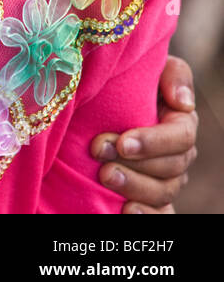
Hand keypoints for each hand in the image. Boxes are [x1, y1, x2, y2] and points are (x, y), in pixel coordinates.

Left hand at [90, 54, 197, 212]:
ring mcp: (164, 177)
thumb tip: (183, 103)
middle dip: (134, 163)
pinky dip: (146, 216)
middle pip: (170, 169)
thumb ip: (172, 74)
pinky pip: (158, 213)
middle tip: (98, 152)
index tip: (121, 141)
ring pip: (162, 192)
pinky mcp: (148, 195)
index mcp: (181, 122)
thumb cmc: (128, 76)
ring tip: (104, 177)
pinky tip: (125, 211)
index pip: (180, 137)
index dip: (153, 142)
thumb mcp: (151, 65)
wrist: (103, 94)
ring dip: (134, 187)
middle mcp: (177, 154)